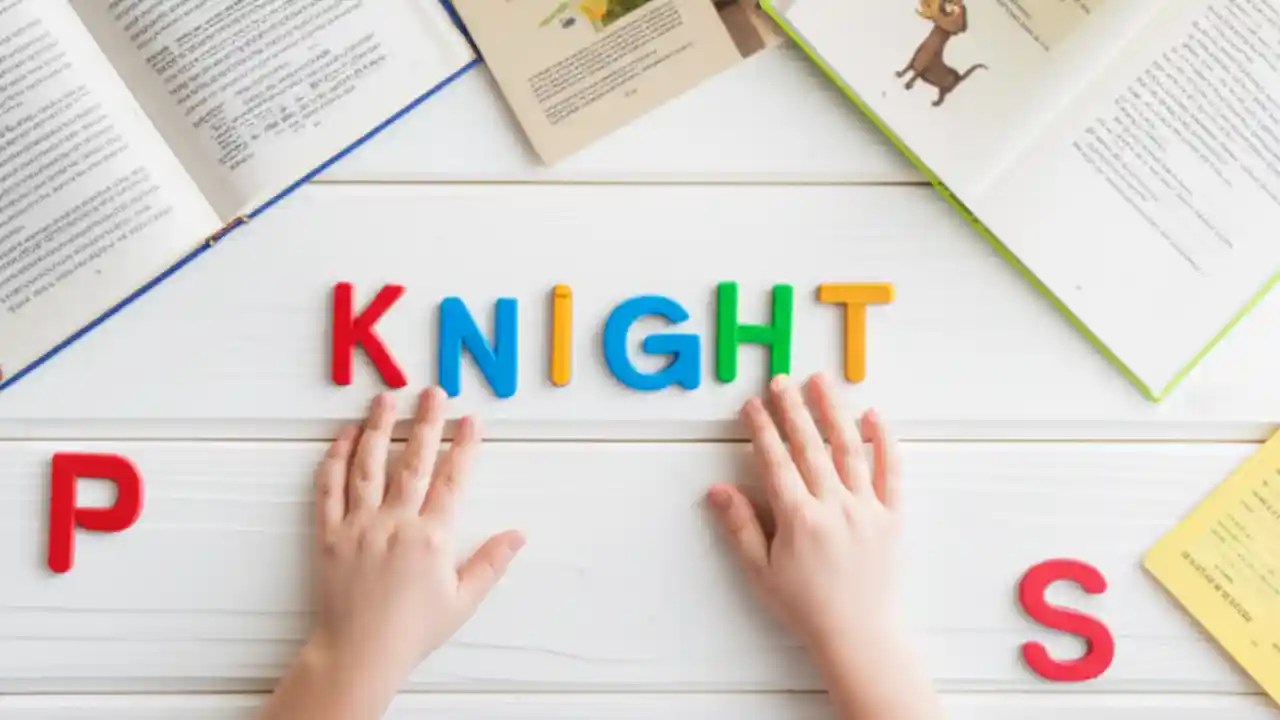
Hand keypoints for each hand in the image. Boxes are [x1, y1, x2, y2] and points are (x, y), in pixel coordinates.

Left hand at [260, 389, 523, 719]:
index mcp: (432, 538)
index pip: (452, 478)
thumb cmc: (411, 632)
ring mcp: (360, 526)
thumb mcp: (462, 600)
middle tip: (432, 393)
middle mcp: (395, 524)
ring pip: (368, 465)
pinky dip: (334, 459)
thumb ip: (491, 562)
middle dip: (426, 421)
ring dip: (378, 428)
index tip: (471, 420)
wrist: (359, 654)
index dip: (464, 445)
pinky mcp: (330, 535)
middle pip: (413, 460)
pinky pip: (329, 489)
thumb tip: (518, 535)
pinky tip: (343, 437)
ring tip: (385, 400)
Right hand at [709, 373, 901, 650]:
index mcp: (799, 520)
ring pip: (849, 449)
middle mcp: (834, 507)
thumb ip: (740, 527)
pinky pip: (892, 471)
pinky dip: (884, 442)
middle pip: (810, 446)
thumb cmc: (806, 608)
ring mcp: (867, 509)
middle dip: (792, 409)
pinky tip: (873, 416)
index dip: (761, 429)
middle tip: (780, 381)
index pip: (776, 461)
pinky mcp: (892, 517)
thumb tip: (718, 490)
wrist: (859, 635)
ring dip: (833, 411)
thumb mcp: (761, 571)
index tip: (752, 404)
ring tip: (820, 382)